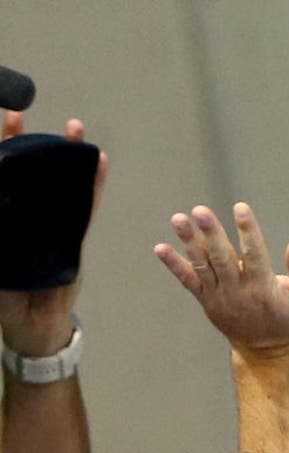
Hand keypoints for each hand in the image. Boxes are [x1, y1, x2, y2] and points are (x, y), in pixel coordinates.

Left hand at [0, 112, 107, 355]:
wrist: (33, 326)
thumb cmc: (7, 298)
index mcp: (8, 222)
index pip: (0, 179)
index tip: (0, 124)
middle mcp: (31, 218)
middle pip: (29, 174)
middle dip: (28, 143)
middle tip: (22, 111)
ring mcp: (55, 226)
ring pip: (61, 184)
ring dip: (68, 156)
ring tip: (72, 127)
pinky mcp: (75, 239)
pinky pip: (87, 207)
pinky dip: (94, 185)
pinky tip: (100, 163)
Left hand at [154, 203, 288, 359]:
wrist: (264, 351)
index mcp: (263, 288)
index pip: (255, 256)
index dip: (248, 232)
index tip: (241, 208)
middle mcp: (238, 291)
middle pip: (222, 258)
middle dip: (211, 233)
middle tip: (200, 211)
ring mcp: (219, 295)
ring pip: (202, 265)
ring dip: (189, 242)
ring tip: (178, 219)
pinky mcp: (206, 299)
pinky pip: (188, 281)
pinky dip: (174, 265)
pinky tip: (160, 248)